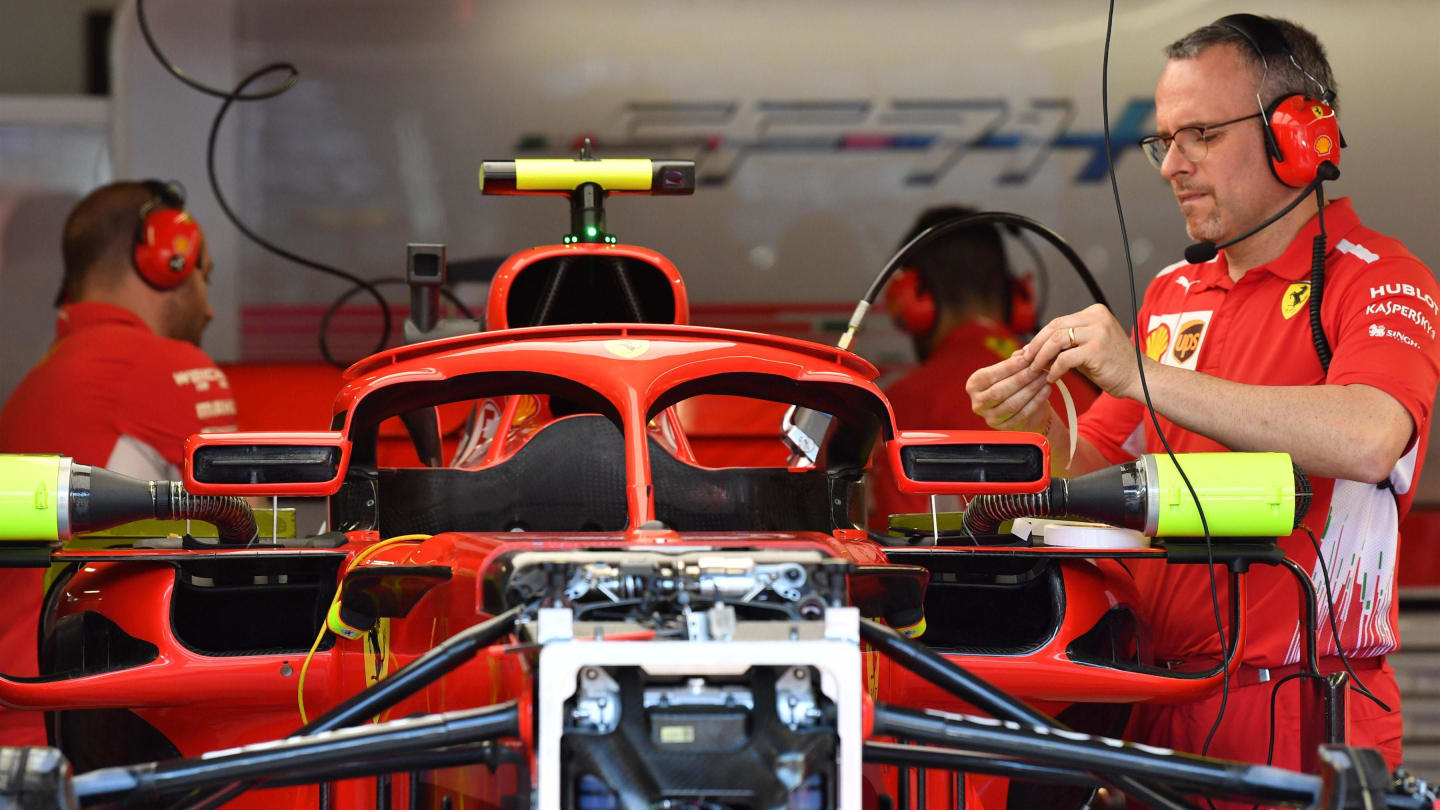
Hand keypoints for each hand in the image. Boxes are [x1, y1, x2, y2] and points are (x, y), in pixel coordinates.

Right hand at [966, 351, 1054, 432]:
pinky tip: (1046, 390)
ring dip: (1031, 389)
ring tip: (1045, 377)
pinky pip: (1022, 415)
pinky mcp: (1004, 429)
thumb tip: (1028, 351)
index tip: (1027, 358)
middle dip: (1022, 378)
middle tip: (1039, 368)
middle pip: (999, 391)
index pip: (989, 375)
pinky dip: (1036, 401)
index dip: (1008, 367)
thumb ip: (1016, 360)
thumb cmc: (1014, 386)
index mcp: (974, 385)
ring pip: (1011, 404)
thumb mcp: (1011, 371)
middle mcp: (978, 403)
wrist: (1022, 411)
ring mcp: (990, 418)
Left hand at [1023, 304, 1145, 399]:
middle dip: (1036, 345)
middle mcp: (1097, 317)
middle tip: (1026, 360)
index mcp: (1095, 312)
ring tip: (1035, 369)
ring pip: (1057, 340)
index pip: (1058, 321)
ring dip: (1042, 356)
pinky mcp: (1096, 349)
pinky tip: (1052, 378)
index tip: (1028, 351)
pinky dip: (1055, 369)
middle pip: (1054, 327)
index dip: (1040, 337)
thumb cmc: (1111, 365)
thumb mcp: (1086, 348)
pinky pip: (1065, 358)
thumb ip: (1064, 345)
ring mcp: (1098, 332)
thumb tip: (1032, 349)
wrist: (1138, 378)